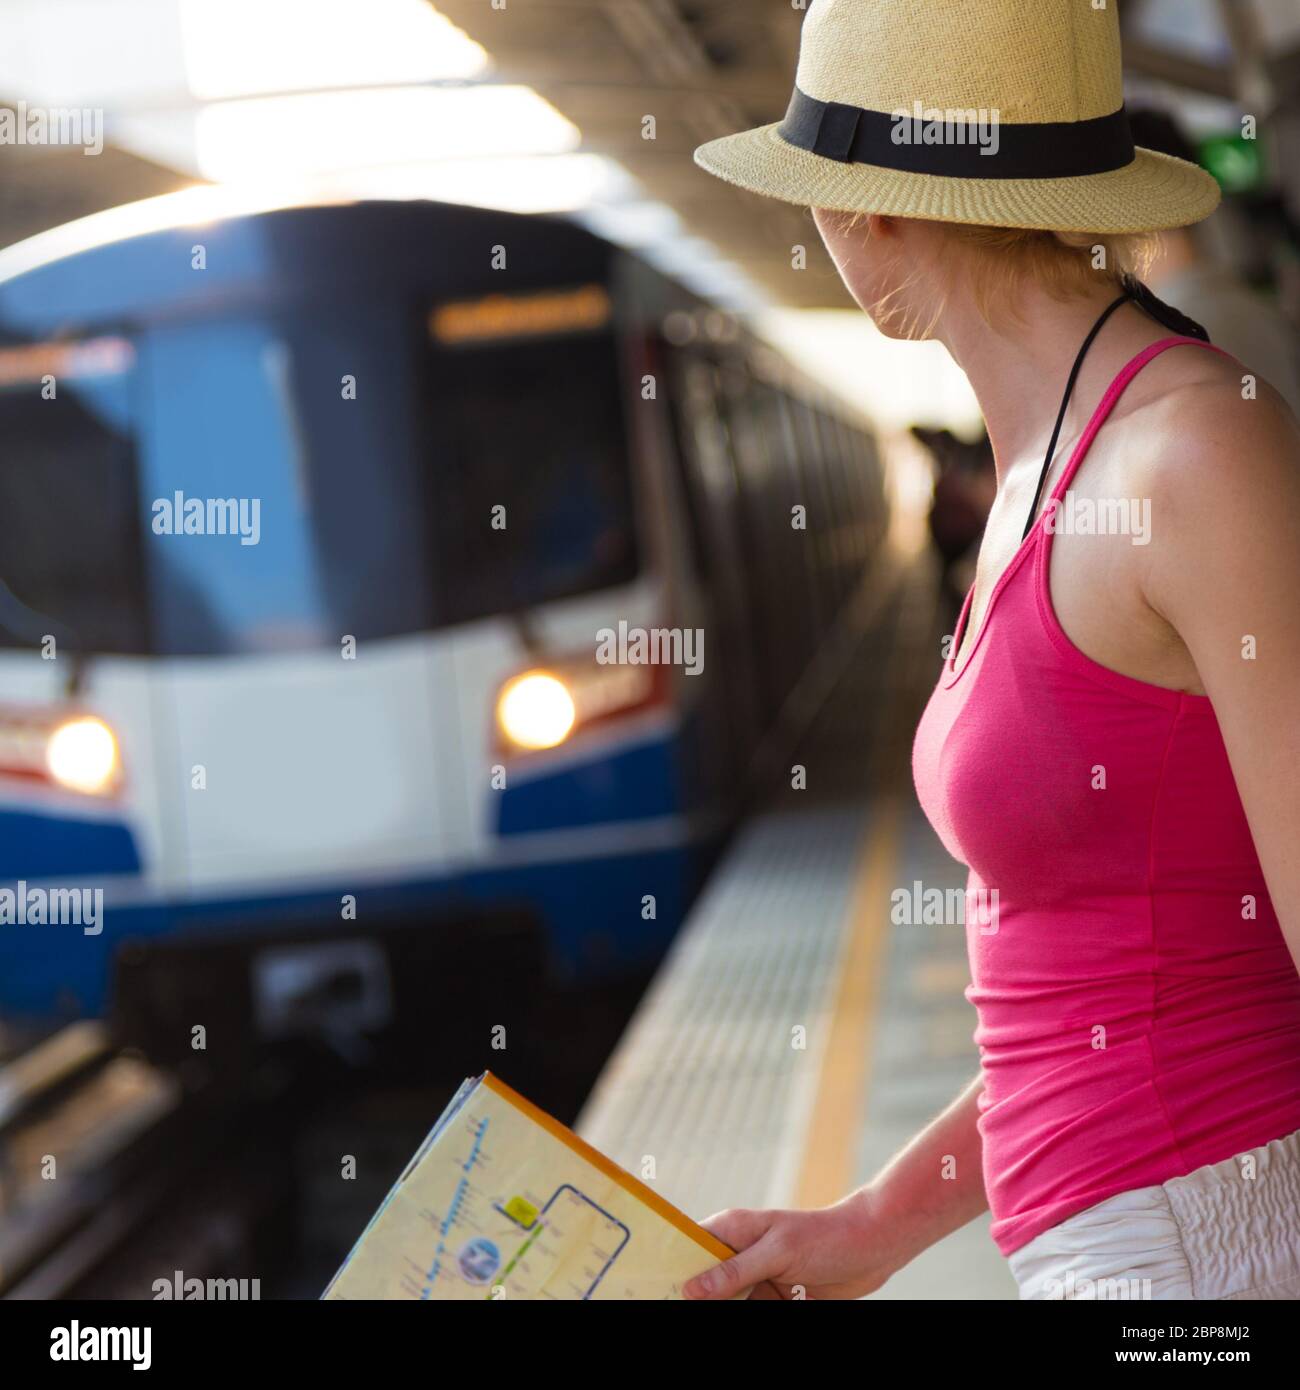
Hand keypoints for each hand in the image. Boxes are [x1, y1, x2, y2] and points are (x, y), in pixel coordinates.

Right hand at [683, 1192, 902, 1300]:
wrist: (872, 1248)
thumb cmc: (824, 1236)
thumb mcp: (778, 1251)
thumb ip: (735, 1270)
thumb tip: (692, 1288)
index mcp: (731, 1229)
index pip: (687, 1247)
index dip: (670, 1268)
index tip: (651, 1289)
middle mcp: (737, 1255)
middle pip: (702, 1285)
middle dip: (692, 1299)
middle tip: (669, 1306)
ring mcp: (754, 1280)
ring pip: (725, 1304)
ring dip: (720, 1308)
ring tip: (733, 1304)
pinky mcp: (772, 1299)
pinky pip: (749, 1313)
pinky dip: (744, 1315)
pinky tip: (771, 1304)